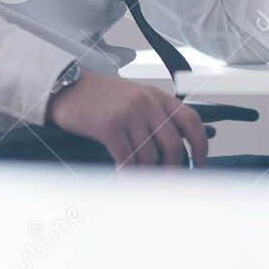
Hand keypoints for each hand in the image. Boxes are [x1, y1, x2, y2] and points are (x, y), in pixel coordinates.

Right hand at [46, 72, 208, 166]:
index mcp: (156, 95)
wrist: (68, 87)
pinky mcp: (109, 126)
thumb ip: (157, 115)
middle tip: (167, 181)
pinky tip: (122, 176)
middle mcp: (145, 102)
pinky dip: (127, 173)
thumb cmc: (101, 97)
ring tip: (139, 178)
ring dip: (146, 173)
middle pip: (172, 144)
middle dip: (173, 168)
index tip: (200, 163)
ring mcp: (128, 113)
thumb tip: (180, 143)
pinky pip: (127, 159)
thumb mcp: (135, 97)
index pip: (191, 120)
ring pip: (149, 156)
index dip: (201, 145)